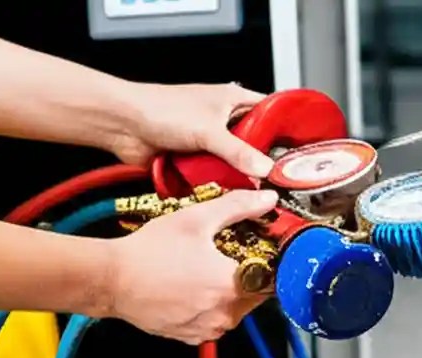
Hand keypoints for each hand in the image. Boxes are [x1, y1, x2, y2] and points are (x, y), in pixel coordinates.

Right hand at [101, 189, 278, 344]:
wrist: (112, 280)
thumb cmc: (149, 252)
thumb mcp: (196, 219)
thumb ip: (238, 207)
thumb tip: (266, 198)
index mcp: (232, 286)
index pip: (273, 280)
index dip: (270, 263)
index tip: (261, 250)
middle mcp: (224, 314)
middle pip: (255, 295)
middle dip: (248, 275)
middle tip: (229, 254)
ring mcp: (207, 329)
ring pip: (234, 309)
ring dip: (228, 292)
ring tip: (206, 269)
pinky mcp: (192, 337)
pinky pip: (213, 321)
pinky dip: (209, 306)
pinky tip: (192, 286)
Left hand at [111, 82, 274, 177]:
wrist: (123, 125)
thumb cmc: (160, 109)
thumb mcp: (209, 131)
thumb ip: (239, 152)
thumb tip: (264, 169)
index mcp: (232, 100)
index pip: (270, 112)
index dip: (285, 130)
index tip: (297, 152)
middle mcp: (222, 120)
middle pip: (253, 145)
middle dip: (259, 162)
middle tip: (273, 179)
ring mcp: (207, 141)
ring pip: (233, 163)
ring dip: (234, 176)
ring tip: (247, 189)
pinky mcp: (193, 159)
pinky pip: (212, 176)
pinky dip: (214, 183)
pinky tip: (220, 191)